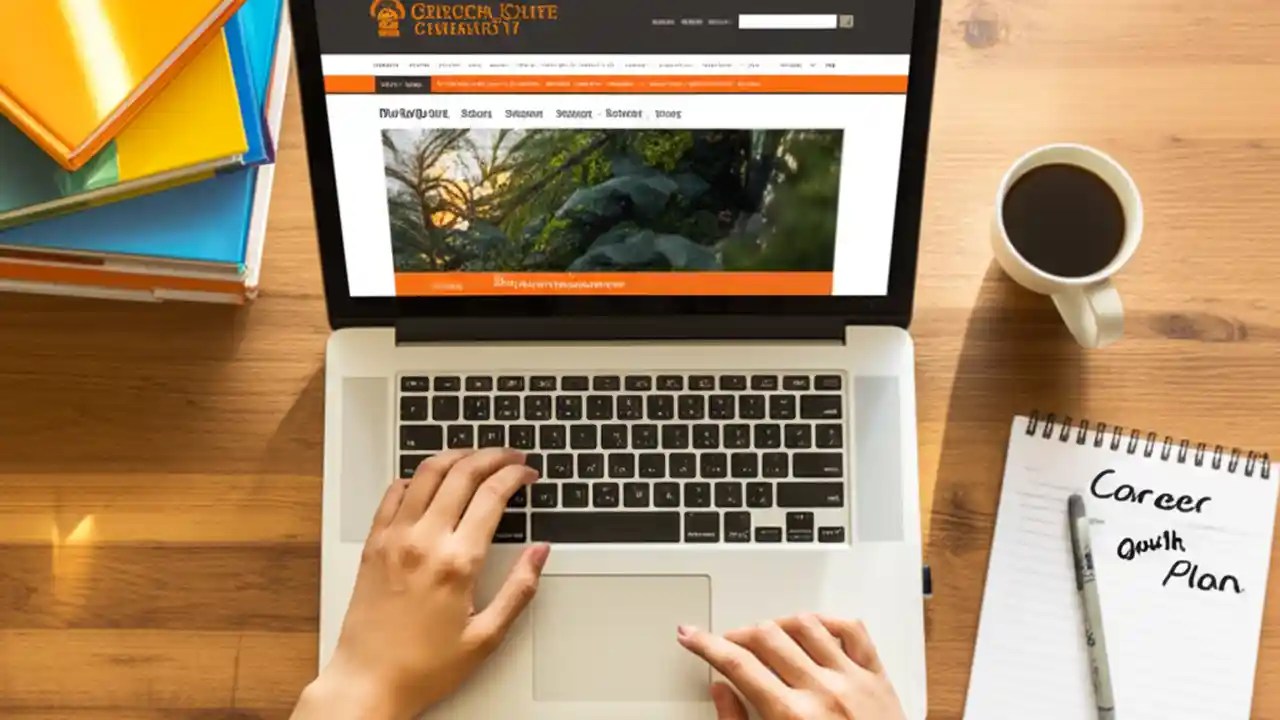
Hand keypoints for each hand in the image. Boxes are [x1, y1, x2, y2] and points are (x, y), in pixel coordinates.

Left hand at [293, 449, 546, 719]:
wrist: (368, 682)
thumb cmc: (423, 667)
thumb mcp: (486, 637)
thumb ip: (519, 590)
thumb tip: (539, 554)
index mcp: (457, 563)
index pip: (492, 495)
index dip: (515, 475)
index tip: (527, 473)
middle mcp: (424, 542)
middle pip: (462, 472)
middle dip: (492, 455)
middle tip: (509, 456)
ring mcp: (394, 538)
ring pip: (426, 472)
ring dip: (455, 456)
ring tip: (474, 456)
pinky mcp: (373, 543)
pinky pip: (393, 493)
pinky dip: (415, 477)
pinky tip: (428, 481)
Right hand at [677, 615, 905, 719]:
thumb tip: (722, 691)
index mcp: (792, 717)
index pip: (737, 664)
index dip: (705, 644)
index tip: (690, 635)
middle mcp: (823, 692)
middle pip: (766, 636)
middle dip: (737, 634)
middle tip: (726, 643)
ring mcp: (853, 680)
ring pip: (805, 624)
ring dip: (778, 624)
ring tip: (767, 636)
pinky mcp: (877, 677)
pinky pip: (852, 630)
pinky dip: (828, 621)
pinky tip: (812, 628)